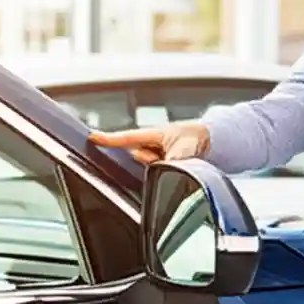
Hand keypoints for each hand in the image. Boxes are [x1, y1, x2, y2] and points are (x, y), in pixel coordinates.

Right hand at [89, 122, 209, 164]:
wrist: (210, 141)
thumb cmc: (195, 138)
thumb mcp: (183, 150)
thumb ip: (171, 162)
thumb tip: (163, 168)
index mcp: (152, 134)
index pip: (126, 137)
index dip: (108, 139)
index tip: (92, 138)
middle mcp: (150, 144)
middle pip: (138, 156)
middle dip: (148, 159)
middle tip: (168, 155)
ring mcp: (155, 154)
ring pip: (148, 165)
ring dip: (159, 165)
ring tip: (178, 156)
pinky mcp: (162, 164)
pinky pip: (157, 170)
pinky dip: (165, 168)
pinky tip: (178, 162)